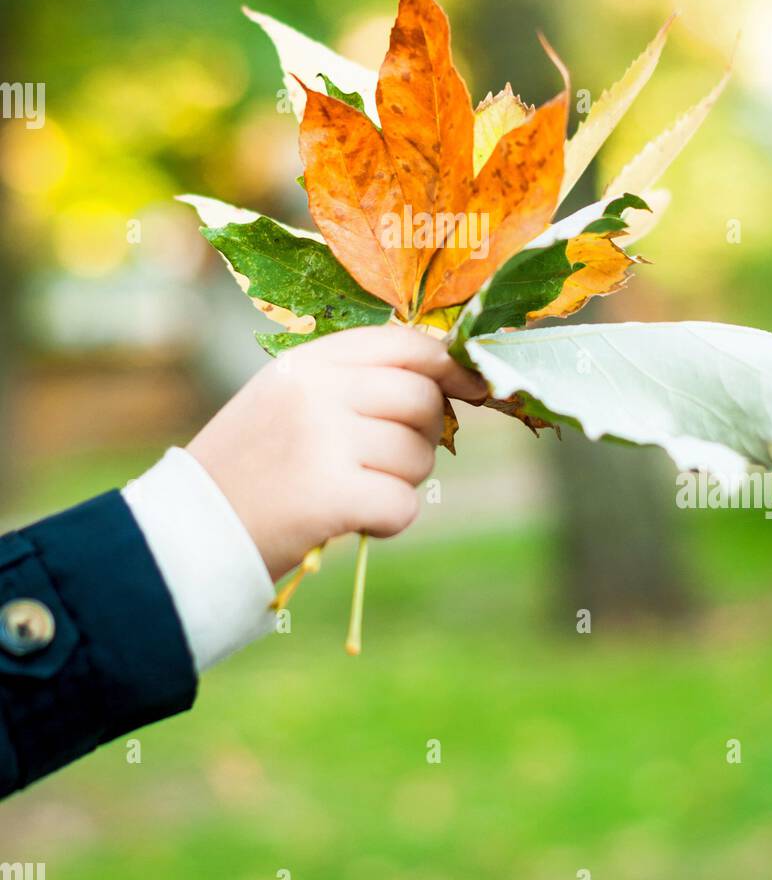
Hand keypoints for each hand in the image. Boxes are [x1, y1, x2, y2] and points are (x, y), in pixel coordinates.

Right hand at [186, 325, 485, 580]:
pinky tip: (352, 521)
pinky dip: (389, 520)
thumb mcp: (286, 400)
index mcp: (307, 362)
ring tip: (352, 490)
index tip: (476, 386)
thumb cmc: (248, 469)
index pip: (405, 344)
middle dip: (424, 434)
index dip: (451, 364)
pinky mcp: (331, 495)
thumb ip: (353, 382)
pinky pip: (403, 505)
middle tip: (384, 462)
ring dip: (401, 482)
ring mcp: (323, 441)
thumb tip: (445, 380)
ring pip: (419, 456)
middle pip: (422, 399)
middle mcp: (317, 391)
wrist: (187, 535)